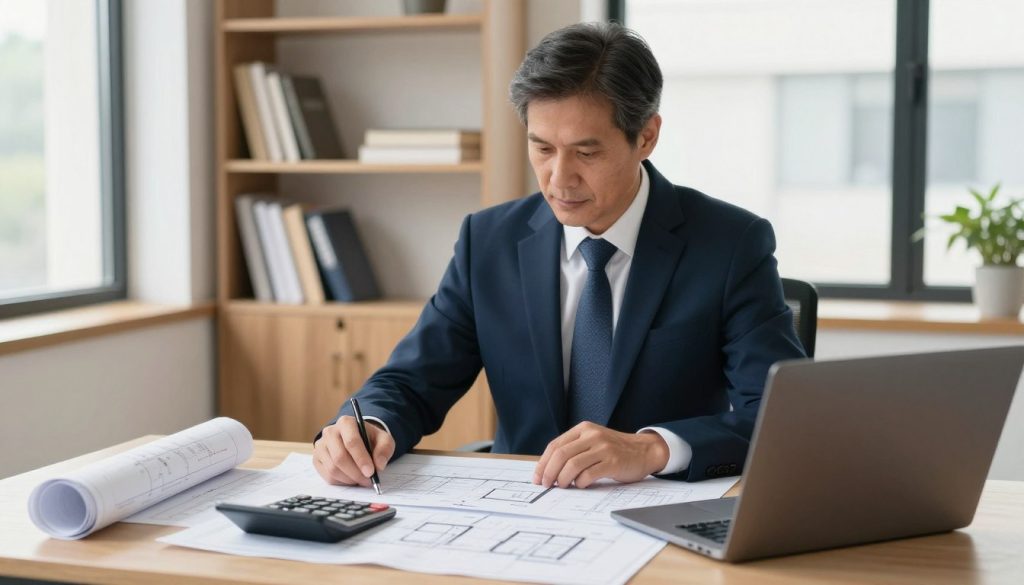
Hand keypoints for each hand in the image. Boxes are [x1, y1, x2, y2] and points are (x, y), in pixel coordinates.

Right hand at [313, 416, 394, 486]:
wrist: (358, 439)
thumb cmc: (370, 439)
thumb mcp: (384, 439)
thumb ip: (384, 449)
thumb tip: (379, 465)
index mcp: (346, 423)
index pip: (351, 441)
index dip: (361, 459)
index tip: (371, 472)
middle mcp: (330, 432)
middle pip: (340, 457)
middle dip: (355, 473)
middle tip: (368, 480)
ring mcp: (321, 446)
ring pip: (333, 468)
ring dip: (349, 479)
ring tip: (361, 480)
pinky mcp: (317, 459)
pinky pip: (327, 476)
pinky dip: (341, 482)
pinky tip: (351, 479)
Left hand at [533, 422, 668, 488]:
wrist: (645, 450)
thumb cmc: (615, 450)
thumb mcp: (593, 442)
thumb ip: (574, 449)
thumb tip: (549, 470)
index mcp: (583, 429)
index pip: (555, 445)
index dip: (543, 463)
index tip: (538, 477)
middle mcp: (592, 435)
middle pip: (561, 454)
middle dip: (549, 472)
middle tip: (546, 485)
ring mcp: (603, 448)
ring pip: (572, 465)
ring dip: (563, 479)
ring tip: (562, 486)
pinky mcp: (613, 462)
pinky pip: (589, 474)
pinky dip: (580, 483)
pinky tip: (581, 485)